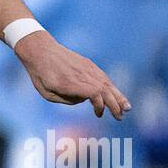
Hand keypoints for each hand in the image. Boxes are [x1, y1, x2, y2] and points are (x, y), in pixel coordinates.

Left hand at [14, 31, 130, 119]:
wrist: (41, 50)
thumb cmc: (41, 75)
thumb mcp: (47, 93)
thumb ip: (68, 100)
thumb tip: (85, 100)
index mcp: (69, 83)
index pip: (94, 93)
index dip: (100, 105)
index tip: (98, 114)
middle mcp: (81, 74)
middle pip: (104, 89)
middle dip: (115, 104)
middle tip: (121, 117)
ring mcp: (87, 68)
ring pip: (107, 83)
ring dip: (118, 96)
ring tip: (127, 108)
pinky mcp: (89, 65)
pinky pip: (103, 77)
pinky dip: (111, 88)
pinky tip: (117, 96)